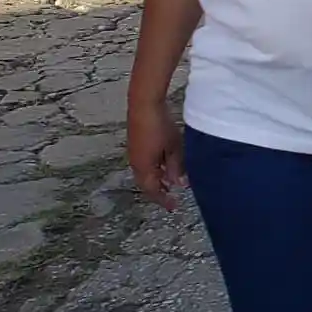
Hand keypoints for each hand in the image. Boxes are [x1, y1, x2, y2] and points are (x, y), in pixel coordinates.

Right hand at [126, 96, 185, 210]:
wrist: (144, 105)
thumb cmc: (160, 127)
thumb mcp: (173, 148)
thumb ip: (176, 167)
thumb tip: (178, 183)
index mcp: (144, 167)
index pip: (152, 190)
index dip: (163, 199)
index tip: (174, 206)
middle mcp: (135, 163)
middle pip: (146, 183)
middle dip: (158, 191)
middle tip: (171, 195)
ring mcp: (134, 153)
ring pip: (145, 173)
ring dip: (157, 179)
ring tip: (170, 181)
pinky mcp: (135, 144)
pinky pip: (144, 164)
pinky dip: (154, 169)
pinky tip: (164, 164)